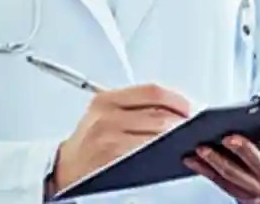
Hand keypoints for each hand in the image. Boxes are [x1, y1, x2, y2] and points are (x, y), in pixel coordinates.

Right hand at [47, 84, 191, 196]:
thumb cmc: (90, 142)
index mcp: (106, 99)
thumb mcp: (104, 114)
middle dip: (183, 122)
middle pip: (159, 114)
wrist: (64, 169)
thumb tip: (178, 109)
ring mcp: (108, 137)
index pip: (153, 92)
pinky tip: (172, 154)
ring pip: (157, 134)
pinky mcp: (112, 158)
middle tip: (195, 129)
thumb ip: (134, 106)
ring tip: (188, 141)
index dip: (178, 99)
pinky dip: (165, 153)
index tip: (191, 108)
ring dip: (178, 138)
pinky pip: (149, 152)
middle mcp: (106, 115)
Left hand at [183, 118, 259, 202]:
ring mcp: (247, 192)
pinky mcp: (236, 194)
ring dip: (208, 163)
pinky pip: (217, 181)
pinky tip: (189, 158)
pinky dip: (203, 170)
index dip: (244, 149)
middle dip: (218, 157)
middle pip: (237, 170)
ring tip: (195, 148)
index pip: (258, 160)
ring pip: (225, 177)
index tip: (229, 137)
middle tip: (202, 142)